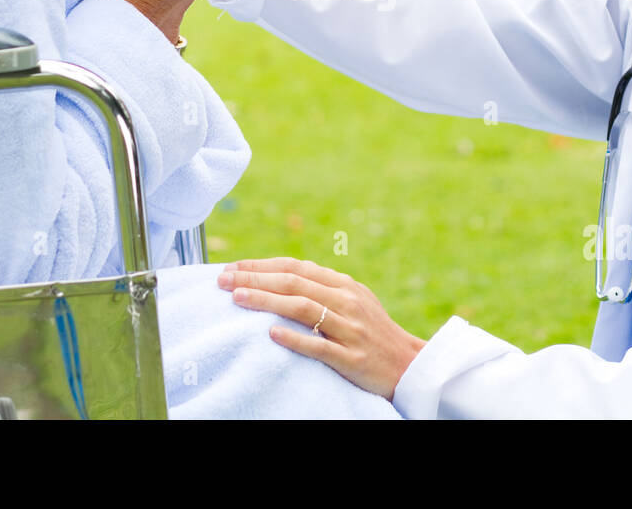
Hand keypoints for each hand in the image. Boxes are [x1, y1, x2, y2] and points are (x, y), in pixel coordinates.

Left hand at [217, 257, 427, 400]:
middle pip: (293, 283)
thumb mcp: (354, 300)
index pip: (295, 268)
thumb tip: (282, 275)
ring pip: (302, 308)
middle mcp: (346, 301)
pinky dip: (294, 338)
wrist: (408, 364)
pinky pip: (318, 345)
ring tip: (237, 298)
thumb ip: (323, 287)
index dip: (262, 265)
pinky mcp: (351, 357)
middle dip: (254, 278)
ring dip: (266, 300)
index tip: (233, 267)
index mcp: (344, 285)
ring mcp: (349, 329)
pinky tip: (270, 333)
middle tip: (223, 280)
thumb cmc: (373, 332)